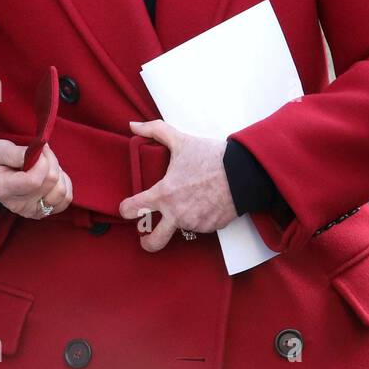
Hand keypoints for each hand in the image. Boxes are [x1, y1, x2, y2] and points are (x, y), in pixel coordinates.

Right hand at [0, 139, 72, 219]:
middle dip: (51, 161)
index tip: (38, 151)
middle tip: (42, 153)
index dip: (43, 162)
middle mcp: (18, 205)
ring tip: (46, 165)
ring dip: (58, 172)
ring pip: (61, 191)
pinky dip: (63, 183)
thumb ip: (13, 152)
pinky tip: (51, 176)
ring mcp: (33, 212)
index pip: (34, 181)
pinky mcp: (46, 213)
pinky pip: (66, 198)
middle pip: (50, 182)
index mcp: (3, 189)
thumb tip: (35, 154)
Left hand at [118, 119, 237, 251]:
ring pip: (181, 229)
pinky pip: (200, 227)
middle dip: (147, 243)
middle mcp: (177, 214)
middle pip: (154, 241)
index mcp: (164, 194)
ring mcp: (194, 224)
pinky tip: (204, 203)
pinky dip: (199, 218)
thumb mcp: (181, 140)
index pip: (133, 209)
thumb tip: (133, 125)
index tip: (126, 208)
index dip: (125, 209)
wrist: (243, 172)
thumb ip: (154, 131)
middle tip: (145, 238)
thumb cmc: (211, 157)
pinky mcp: (211, 228)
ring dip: (180, 220)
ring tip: (189, 201)